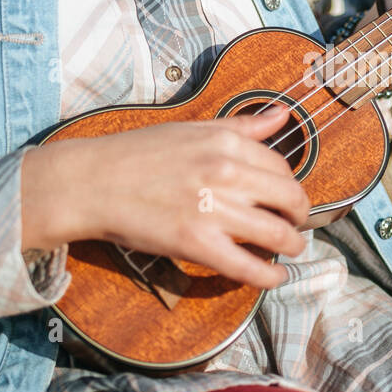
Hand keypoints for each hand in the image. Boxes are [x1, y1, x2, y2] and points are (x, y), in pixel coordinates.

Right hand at [22, 106, 310, 287]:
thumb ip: (242, 125)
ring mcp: (213, 210)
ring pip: (278, 235)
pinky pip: (250, 267)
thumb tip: (282, 115)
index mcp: (227, 142)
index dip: (289, 187)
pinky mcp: (197, 244)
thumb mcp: (193, 128)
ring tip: (289, 249)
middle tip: (295, 225)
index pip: (282, 168)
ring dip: (292, 246)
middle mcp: (226, 172)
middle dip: (299, 217)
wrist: (91, 182)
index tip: (285, 198)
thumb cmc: (138, 154)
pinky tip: (275, 276)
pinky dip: (270, 276)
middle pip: (290, 200)